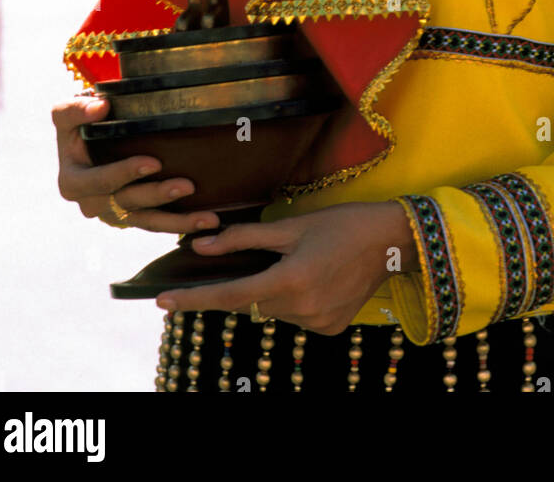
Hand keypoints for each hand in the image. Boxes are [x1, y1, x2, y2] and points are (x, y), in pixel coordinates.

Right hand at [53, 94, 219, 233]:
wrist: (86, 140)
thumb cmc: (79, 123)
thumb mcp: (67, 113)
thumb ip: (76, 109)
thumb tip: (102, 107)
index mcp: (73, 182)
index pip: (99, 181)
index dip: (125, 174)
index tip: (154, 163)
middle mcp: (92, 204)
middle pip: (127, 203)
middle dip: (158, 195)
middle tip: (188, 186)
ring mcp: (114, 213)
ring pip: (147, 221)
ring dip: (177, 221)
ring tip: (208, 218)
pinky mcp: (132, 216)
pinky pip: (157, 223)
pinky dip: (181, 225)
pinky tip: (207, 222)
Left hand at [154, 201, 418, 333]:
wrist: (392, 241)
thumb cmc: (341, 223)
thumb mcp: (291, 225)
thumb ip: (244, 239)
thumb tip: (202, 246)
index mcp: (288, 281)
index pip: (228, 295)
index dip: (192, 299)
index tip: (161, 302)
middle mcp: (300, 309)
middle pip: (250, 302)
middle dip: (247, 283)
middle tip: (268, 258)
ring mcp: (316, 323)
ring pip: (272, 310)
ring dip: (272, 291)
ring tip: (301, 262)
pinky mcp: (329, 329)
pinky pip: (295, 316)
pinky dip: (293, 300)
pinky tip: (315, 278)